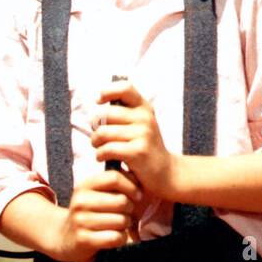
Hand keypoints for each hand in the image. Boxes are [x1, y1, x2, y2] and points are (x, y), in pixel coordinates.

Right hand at [51, 167, 143, 261]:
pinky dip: (121, 238)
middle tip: (127, 214)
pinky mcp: (84, 240)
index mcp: (85, 186)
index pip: (114, 177)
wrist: (66, 238)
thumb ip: (114, 184)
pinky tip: (115, 237)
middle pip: (121, 200)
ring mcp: (80, 221)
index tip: (137, 195)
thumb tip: (136, 176)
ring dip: (126, 225)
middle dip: (131, 209)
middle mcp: (81, 201)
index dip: (131, 186)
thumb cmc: (90, 213)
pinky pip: (115, 237)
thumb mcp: (96, 194)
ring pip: (121, 220)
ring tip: (119, 225)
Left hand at [90, 79, 178, 201]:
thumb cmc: (145, 147)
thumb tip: (98, 101)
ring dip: (95, 142)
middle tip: (97, 137)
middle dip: (95, 127)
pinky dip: (100, 155)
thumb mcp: (141, 124)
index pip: (125, 88)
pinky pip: (107, 149)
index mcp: (144, 108)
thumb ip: (124, 112)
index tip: (98, 101)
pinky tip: (103, 158)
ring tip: (99, 148)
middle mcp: (145, 118)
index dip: (107, 91)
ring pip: (104, 133)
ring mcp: (143, 134)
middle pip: (106, 114)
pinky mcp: (138, 151)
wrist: (166, 173)